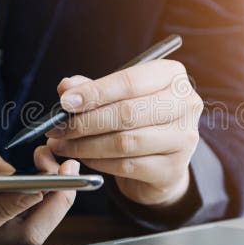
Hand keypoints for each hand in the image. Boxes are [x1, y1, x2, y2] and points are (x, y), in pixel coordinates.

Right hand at [0, 148, 77, 244]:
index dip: (11, 204)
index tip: (37, 176)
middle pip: (25, 236)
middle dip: (53, 201)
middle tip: (66, 163)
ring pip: (33, 231)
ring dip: (51, 195)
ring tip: (45, 157)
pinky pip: (27, 223)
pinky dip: (36, 195)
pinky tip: (22, 168)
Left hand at [46, 59, 202, 206]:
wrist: (163, 160)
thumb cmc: (139, 119)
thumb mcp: (118, 96)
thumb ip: (92, 89)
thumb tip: (67, 87)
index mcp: (172, 76)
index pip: (129, 82)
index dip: (94, 93)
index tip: (65, 102)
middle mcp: (186, 104)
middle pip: (127, 113)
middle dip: (85, 122)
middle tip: (57, 128)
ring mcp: (184, 138)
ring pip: (125, 142)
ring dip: (86, 145)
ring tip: (62, 144)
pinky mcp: (174, 168)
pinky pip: (127, 165)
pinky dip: (98, 162)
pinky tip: (83, 158)